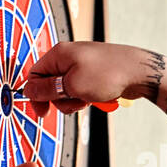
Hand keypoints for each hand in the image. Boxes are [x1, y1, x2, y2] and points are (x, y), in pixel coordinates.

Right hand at [23, 42, 163, 115]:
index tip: (43, 111)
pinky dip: (84, 98)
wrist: (139, 72)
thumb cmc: (109, 73)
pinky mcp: (91, 74)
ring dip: (73, 101)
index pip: (35, 75)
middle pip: (49, 85)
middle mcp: (68, 57)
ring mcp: (81, 66)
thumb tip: (28, 90)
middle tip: (73, 101)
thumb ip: (47, 89)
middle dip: (59, 99)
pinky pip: (79, 90)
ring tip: (87, 99)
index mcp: (58, 54)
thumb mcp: (72, 85)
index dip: (36, 95)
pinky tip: (95, 98)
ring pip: (65, 90)